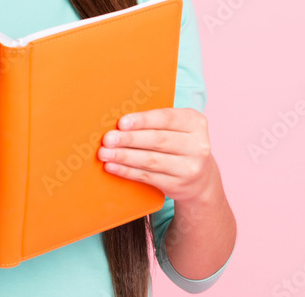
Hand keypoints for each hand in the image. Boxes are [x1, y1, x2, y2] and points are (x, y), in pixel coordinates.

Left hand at [97, 107, 215, 202]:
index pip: (167, 118)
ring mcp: (189, 168)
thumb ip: (155, 121)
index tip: (121, 122)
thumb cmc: (179, 143)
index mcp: (196, 122)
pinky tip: (112, 167)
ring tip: (105, 153)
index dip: (143, 120)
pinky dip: (127, 171)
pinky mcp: (178, 185)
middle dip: (129, 139)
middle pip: (157, 140)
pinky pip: (148, 177)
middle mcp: (197, 145)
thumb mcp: (177, 127)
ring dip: (124, 156)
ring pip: (151, 160)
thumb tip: (119, 122)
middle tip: (107, 139)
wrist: (200, 178)